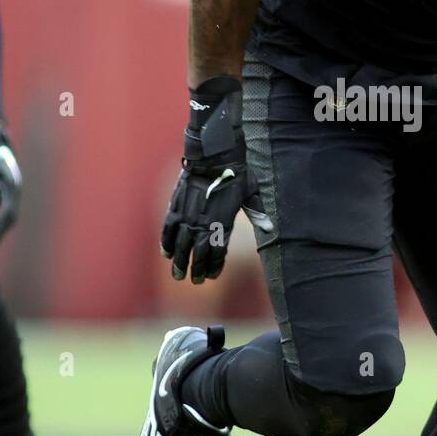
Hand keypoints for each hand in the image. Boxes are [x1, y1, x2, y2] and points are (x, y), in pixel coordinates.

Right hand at [160, 78, 273, 283]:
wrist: (214, 154)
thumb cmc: (236, 173)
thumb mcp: (251, 192)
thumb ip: (258, 212)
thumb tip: (270, 227)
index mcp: (223, 222)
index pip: (217, 252)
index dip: (214, 266)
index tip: (212, 275)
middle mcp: (204, 222)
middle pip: (197, 253)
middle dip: (195, 269)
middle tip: (194, 281)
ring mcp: (187, 215)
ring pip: (180, 245)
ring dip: (178, 261)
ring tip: (177, 274)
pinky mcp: (175, 205)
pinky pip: (168, 228)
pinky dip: (166, 241)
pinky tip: (165, 252)